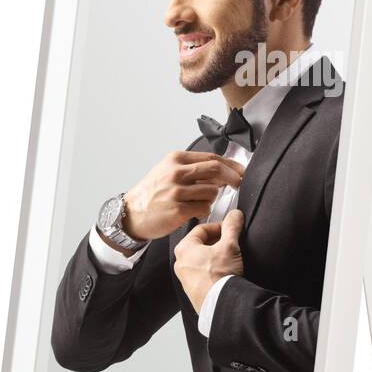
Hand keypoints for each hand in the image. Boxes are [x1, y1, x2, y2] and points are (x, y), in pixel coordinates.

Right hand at [122, 151, 245, 241]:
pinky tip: (193, 212)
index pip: (212, 157)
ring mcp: (176, 191)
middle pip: (216, 169)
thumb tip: (221, 169)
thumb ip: (191, 168)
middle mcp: (175, 172)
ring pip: (212, 192)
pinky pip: (204, 208)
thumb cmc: (150, 194)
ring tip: (199, 202)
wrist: (130, 214)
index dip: (231, 165)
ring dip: (212, 198)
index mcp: (175, 159)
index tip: (240, 171)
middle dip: (233, 177)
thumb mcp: (166, 171)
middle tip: (238, 184)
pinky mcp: (177, 209)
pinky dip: (203, 211)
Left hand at [173, 208, 244, 313]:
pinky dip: (213, 270)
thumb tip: (235, 216)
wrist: (219, 303)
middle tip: (231, 242)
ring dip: (215, 256)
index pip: (201, 229)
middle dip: (217, 241)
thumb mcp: (229, 246)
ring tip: (230, 258)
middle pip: (200, 244)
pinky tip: (224, 273)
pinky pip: (202, 274)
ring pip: (201, 260)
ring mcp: (185, 278)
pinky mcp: (193, 290)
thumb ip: (232, 227)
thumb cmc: (218, 276)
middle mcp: (180, 263)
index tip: (229, 227)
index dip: (218, 226)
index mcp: (184, 248)